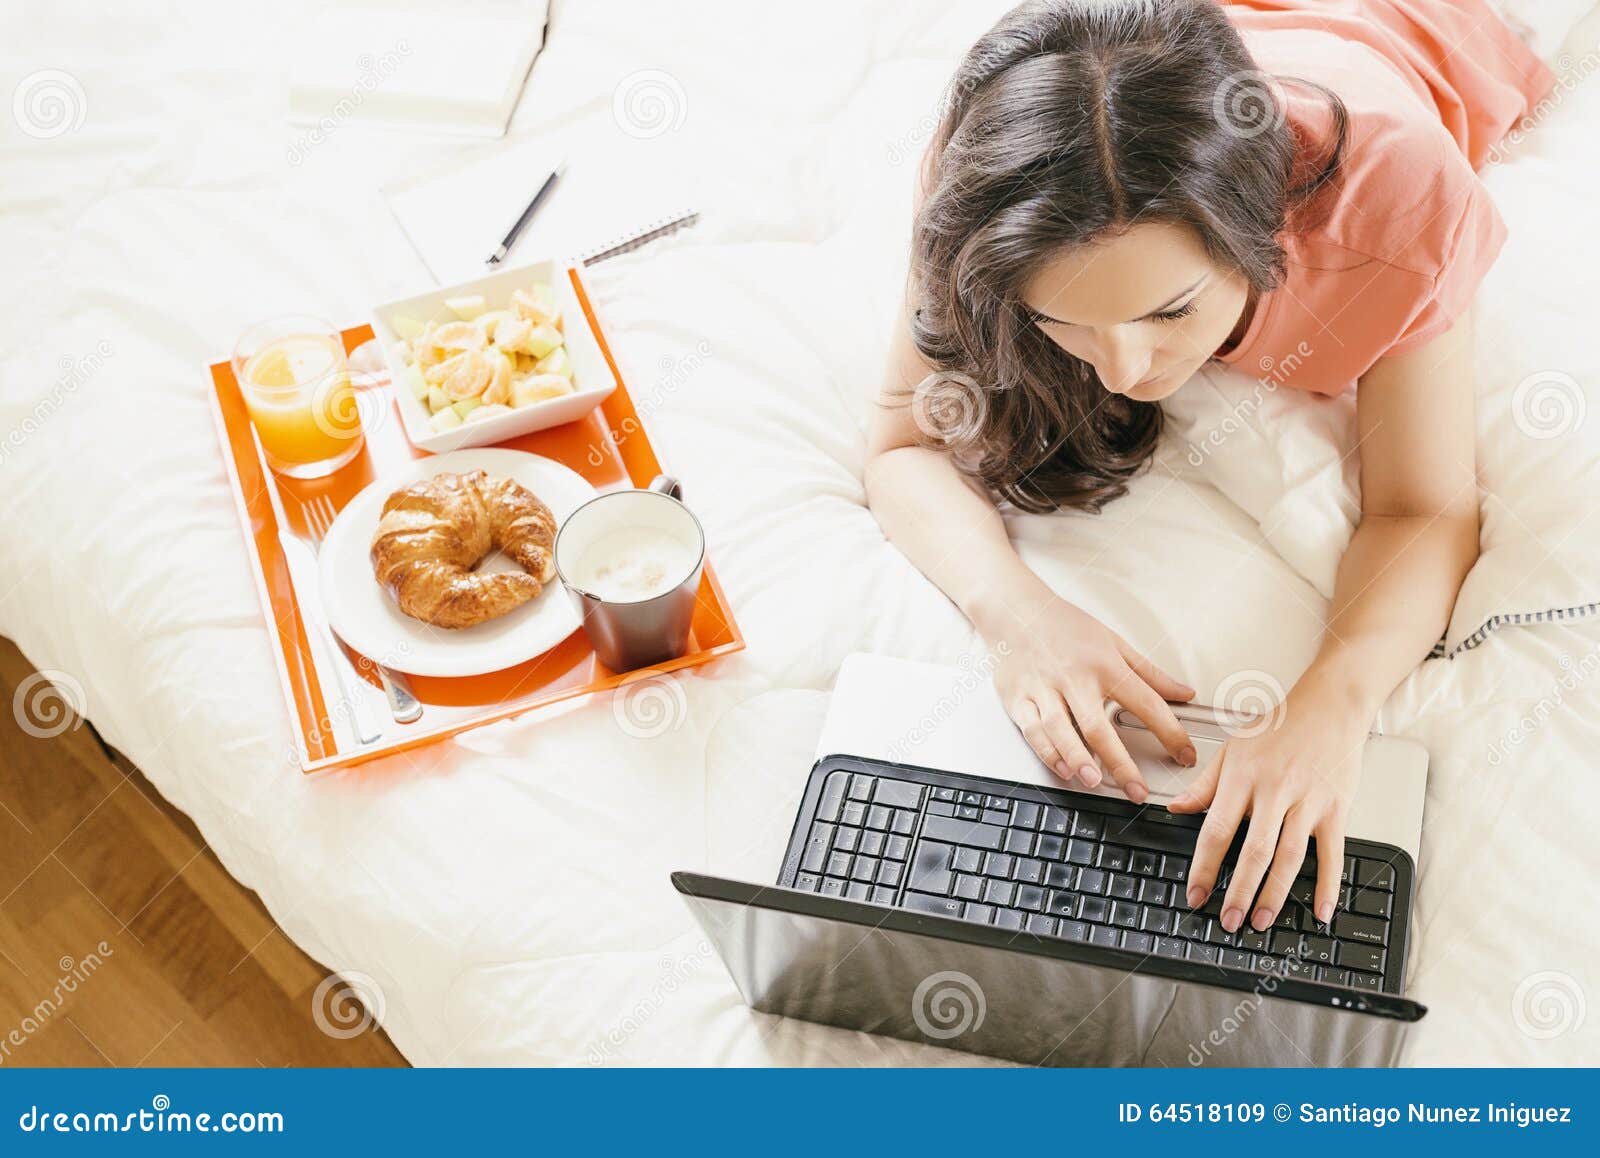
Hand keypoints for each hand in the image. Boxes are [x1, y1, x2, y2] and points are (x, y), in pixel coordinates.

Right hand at [978, 588, 1197, 797]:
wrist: (1014, 609)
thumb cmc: (1064, 624)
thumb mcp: (1114, 641)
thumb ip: (1151, 672)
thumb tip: (1185, 692)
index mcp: (1104, 665)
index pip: (1146, 703)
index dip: (1170, 733)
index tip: (1184, 755)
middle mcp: (1074, 679)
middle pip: (1098, 727)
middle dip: (1120, 764)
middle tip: (1137, 790)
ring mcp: (1043, 690)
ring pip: (1060, 731)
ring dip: (1078, 759)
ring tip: (1095, 782)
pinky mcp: (1018, 699)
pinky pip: (1032, 731)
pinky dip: (1047, 752)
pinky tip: (1063, 768)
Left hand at [1169, 683, 1368, 932]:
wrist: (1329, 706)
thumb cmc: (1279, 726)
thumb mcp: (1231, 749)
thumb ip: (1204, 785)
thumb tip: (1175, 809)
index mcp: (1243, 777)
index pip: (1217, 829)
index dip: (1204, 866)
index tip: (1195, 894)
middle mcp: (1275, 791)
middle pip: (1255, 850)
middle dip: (1239, 890)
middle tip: (1228, 920)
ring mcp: (1308, 801)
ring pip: (1290, 856)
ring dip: (1274, 894)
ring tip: (1260, 920)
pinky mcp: (1336, 809)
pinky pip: (1332, 854)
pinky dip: (1329, 886)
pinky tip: (1322, 912)